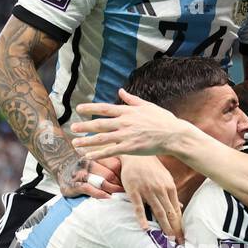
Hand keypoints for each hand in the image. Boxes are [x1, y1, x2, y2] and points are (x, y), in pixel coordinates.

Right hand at [58, 158, 123, 199]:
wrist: (59, 163)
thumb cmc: (81, 164)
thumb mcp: (95, 158)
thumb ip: (108, 162)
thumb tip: (126, 172)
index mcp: (96, 156)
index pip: (115, 165)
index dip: (123, 174)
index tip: (129, 181)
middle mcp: (88, 163)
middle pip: (110, 174)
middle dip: (120, 184)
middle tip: (126, 191)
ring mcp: (80, 174)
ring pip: (101, 181)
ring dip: (112, 189)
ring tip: (119, 195)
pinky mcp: (73, 184)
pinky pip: (88, 189)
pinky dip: (99, 194)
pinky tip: (107, 197)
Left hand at [70, 89, 198, 159]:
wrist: (174, 135)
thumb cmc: (163, 120)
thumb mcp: (147, 106)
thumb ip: (131, 99)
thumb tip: (120, 91)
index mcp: (128, 111)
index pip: (105, 108)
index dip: (91, 108)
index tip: (79, 108)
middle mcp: (125, 122)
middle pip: (100, 124)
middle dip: (84, 126)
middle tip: (72, 127)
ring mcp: (127, 136)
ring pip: (102, 139)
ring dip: (87, 141)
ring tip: (75, 143)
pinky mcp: (130, 148)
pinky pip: (111, 151)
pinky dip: (98, 154)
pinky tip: (88, 156)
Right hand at [120, 154, 183, 240]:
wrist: (137, 153)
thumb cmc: (152, 167)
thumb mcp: (165, 178)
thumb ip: (171, 193)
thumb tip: (180, 206)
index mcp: (170, 188)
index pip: (176, 210)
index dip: (180, 224)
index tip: (183, 237)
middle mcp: (160, 190)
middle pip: (169, 213)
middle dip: (175, 229)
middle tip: (179, 243)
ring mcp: (147, 191)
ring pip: (158, 212)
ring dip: (164, 226)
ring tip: (168, 239)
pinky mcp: (134, 191)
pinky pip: (139, 207)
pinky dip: (142, 219)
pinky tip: (146, 229)